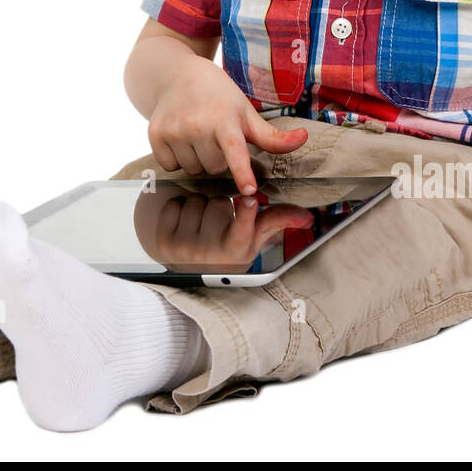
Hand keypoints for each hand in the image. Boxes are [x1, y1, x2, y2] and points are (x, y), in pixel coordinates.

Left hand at [146, 192, 313, 271]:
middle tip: (220, 218)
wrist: (195, 272)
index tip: (250, 198)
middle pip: (217, 202)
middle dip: (220, 204)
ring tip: (203, 222)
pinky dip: (180, 207)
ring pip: (195, 200)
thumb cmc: (228, 252)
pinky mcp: (163, 241)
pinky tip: (187, 221)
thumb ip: (278, 222)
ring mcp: (184, 249)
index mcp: (234, 253)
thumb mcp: (254, 240)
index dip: (245, 212)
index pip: (241, 229)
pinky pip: (174, 204)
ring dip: (199, 205)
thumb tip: (307, 216)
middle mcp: (208, 254)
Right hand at [147, 56, 307, 194]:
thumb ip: (272, 135)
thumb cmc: (218, 95)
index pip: (235, 151)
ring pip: (193, 170)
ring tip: (196, 135)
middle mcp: (197, 125)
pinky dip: (176, 158)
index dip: (242, 172)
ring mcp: (174, 130)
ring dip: (197, 160)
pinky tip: (180, 138)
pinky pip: (170, 166)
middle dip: (218, 158)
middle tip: (214, 135)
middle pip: (214, 169)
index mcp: (224, 119)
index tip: (249, 189)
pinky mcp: (155, 135)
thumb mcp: (246, 112)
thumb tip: (304, 138)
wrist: (176, 75)